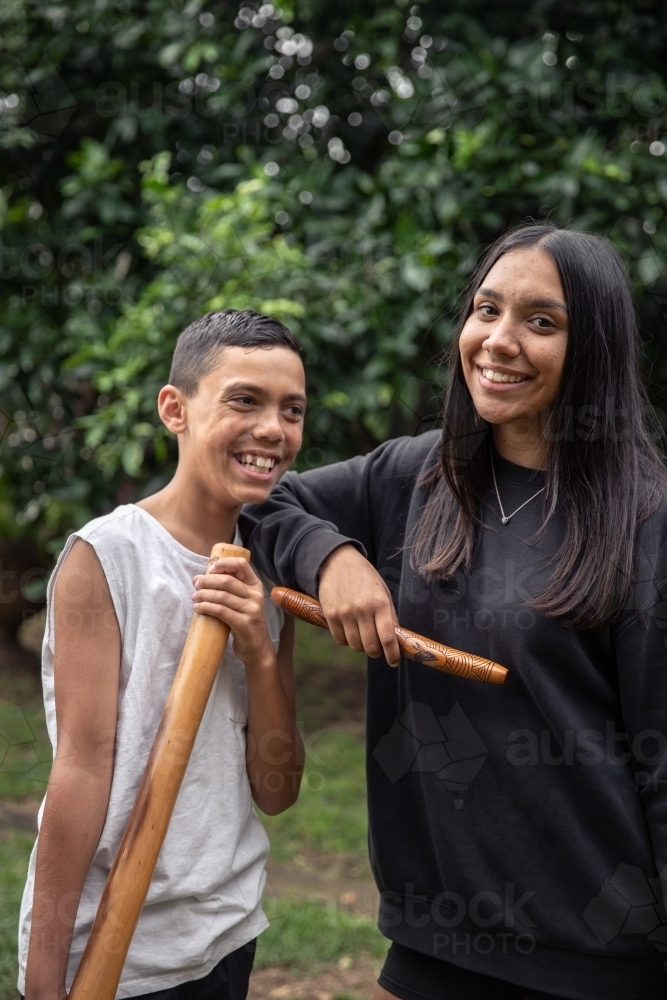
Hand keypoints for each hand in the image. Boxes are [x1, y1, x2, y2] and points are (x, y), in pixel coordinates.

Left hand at [192, 558, 274, 667]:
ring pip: (222, 596)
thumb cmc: (244, 622)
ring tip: (194, 597)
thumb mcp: (243, 602)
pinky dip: (206, 608)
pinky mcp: (244, 624)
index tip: (210, 569)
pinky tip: (197, 608)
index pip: (241, 564)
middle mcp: (256, 595)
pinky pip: (221, 611)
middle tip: (195, 584)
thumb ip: (230, 589)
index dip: (224, 563)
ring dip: (203, 595)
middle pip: (227, 580)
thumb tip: (201, 577)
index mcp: (255, 585)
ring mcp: (252, 610)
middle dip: (207, 581)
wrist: (257, 648)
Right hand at [318, 545, 399, 665]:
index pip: (388, 637)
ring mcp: (345, 613)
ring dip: (361, 646)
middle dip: (376, 652)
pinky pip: (340, 640)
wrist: (337, 561)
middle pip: (370, 646)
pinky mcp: (330, 615)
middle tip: (378, 649)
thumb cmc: (364, 577)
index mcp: (380, 603)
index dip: (392, 654)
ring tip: (363, 637)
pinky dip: (346, 641)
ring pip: (355, 645)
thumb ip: (389, 614)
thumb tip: (395, 638)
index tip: (394, 661)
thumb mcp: (382, 591)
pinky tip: (350, 632)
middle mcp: (362, 610)